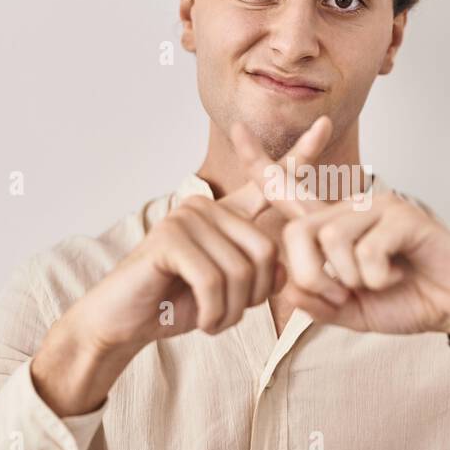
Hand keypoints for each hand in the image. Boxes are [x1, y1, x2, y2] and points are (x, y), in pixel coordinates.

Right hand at [61, 116, 350, 353]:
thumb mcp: (231, 292)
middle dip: (252, 298)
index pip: (268, 184)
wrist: (124, 323)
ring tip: (211, 318)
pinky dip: (214, 313)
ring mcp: (186, 217)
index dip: (299, 157)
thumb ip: (261, 274)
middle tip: (226, 314)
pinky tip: (202, 320)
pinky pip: (214, 282)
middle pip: (265, 252)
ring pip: (242, 272)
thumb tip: (287, 267)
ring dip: (231, 311)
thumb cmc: (176, 304)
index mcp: (225, 214)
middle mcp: (207, 206)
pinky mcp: (170, 237)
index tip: (324, 126)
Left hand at [229, 126, 449, 335]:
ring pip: (331, 241)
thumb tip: (288, 291)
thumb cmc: (409, 300)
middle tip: (338, 296)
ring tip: (378, 284)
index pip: (290, 191)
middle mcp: (352, 208)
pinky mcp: (402, 215)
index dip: (262, 164)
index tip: (237, 131)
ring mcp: (378, 207)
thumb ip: (317, 303)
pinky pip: (365, 250)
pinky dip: (377, 277)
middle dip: (309, 276)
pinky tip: (398, 274)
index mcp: (335, 227)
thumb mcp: (352, 311)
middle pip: (298, 233)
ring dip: (350, 280)